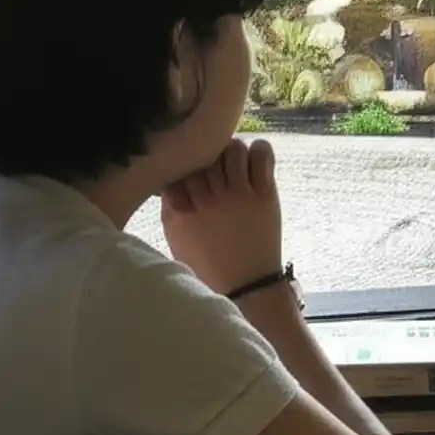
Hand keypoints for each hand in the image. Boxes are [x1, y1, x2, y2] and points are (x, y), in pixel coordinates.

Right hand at [161, 138, 282, 294]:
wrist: (247, 287)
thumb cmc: (210, 265)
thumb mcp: (177, 239)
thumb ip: (170, 208)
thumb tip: (171, 178)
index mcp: (181, 211)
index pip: (177, 168)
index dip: (185, 162)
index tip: (192, 168)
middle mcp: (208, 200)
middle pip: (203, 155)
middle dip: (208, 155)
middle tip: (215, 165)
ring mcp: (237, 196)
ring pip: (231, 148)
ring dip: (232, 150)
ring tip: (235, 163)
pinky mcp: (264, 196)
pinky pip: (260, 155)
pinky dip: (259, 150)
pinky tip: (254, 160)